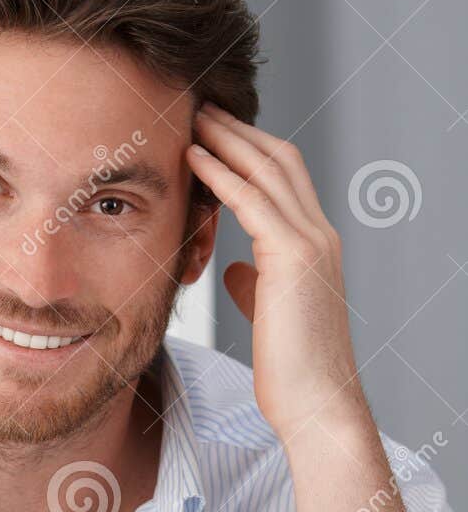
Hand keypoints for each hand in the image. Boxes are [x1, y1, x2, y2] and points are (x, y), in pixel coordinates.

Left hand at [186, 104, 367, 443]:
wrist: (316, 405)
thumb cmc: (291, 371)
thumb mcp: (270, 315)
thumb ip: (255, 283)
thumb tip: (233, 269)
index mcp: (314, 246)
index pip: (285, 178)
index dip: (250, 150)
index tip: (214, 132)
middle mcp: (319, 235)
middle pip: (280, 159)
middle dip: (239, 129)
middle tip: (200, 106)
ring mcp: (310, 243)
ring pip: (268, 169)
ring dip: (227, 139)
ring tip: (192, 116)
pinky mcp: (293, 258)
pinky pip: (251, 201)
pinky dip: (221, 174)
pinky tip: (194, 157)